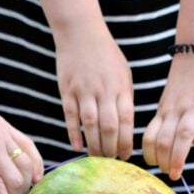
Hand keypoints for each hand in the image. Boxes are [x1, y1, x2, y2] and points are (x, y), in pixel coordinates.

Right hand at [55, 25, 133, 157]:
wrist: (81, 32)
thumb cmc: (106, 56)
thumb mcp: (123, 74)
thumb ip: (125, 98)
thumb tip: (126, 127)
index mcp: (120, 88)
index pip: (126, 121)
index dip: (126, 141)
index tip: (126, 155)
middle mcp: (103, 91)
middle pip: (109, 127)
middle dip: (110, 148)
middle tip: (109, 161)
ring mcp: (84, 91)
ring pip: (90, 125)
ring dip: (94, 145)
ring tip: (96, 158)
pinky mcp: (67, 90)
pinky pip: (71, 116)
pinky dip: (74, 133)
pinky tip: (77, 146)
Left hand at [142, 55, 193, 179]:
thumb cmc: (187, 79)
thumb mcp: (176, 101)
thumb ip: (182, 124)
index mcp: (164, 111)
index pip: (150, 137)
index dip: (150, 154)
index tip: (155, 166)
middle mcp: (176, 110)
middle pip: (164, 140)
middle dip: (163, 162)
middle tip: (170, 175)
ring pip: (183, 135)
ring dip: (179, 157)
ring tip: (179, 173)